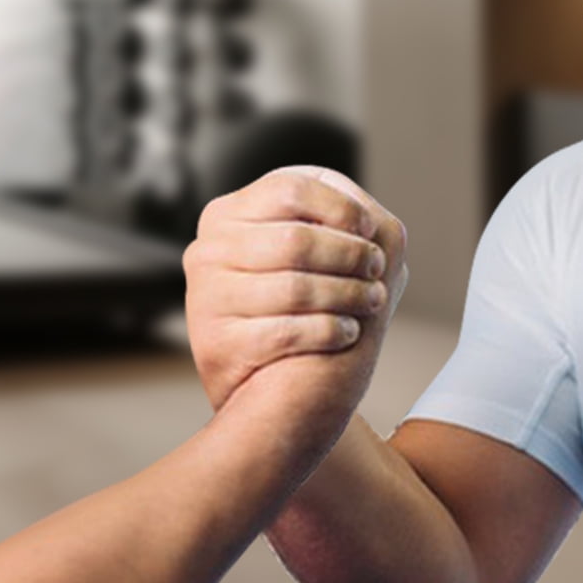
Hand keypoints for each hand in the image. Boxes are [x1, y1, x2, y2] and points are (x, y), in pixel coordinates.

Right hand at [185, 166, 408, 414]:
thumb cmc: (293, 312)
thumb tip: (364, 211)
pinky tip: (348, 332)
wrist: (269, 394)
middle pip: (296, 240)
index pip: (289, 189)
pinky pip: (288, 331)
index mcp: (224, 216)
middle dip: (350, 254)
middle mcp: (206, 253)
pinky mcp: (216, 344)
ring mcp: (205, 299)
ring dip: (349, 293)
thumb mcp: (296, 255)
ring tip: (373, 301)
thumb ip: (322, 221)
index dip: (340, 207)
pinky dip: (329, 330)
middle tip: (377, 269)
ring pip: (295, 286)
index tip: (370, 230)